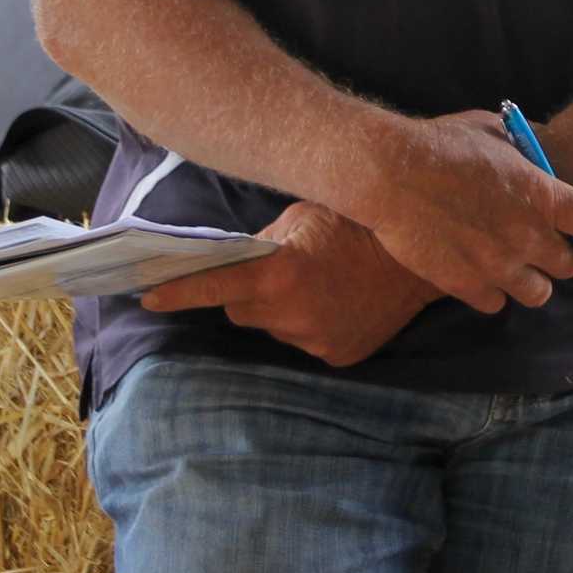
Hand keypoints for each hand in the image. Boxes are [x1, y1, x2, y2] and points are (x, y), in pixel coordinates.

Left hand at [139, 201, 437, 367]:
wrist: (425, 256)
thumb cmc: (361, 224)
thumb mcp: (305, 216)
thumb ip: (265, 241)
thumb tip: (234, 258)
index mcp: (279, 275)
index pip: (213, 287)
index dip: (178, 293)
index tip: (147, 297)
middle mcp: (291, 315)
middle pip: (242, 310)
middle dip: (250, 293)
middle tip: (281, 271)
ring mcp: (315, 340)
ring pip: (274, 328)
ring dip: (283, 310)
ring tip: (322, 285)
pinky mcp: (337, 356)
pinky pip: (305, 341)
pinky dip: (313, 324)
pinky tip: (339, 303)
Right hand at [351, 111, 572, 314]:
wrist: (390, 173)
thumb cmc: (442, 145)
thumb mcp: (497, 131)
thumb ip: (528, 151)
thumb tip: (544, 156)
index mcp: (546, 196)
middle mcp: (529, 236)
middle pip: (570, 266)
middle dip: (558, 255)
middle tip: (537, 241)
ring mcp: (498, 265)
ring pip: (538, 294)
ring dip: (530, 279)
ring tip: (510, 260)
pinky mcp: (465, 285)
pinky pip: (496, 303)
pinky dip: (491, 291)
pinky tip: (477, 268)